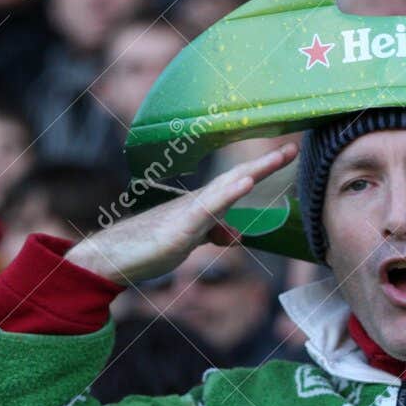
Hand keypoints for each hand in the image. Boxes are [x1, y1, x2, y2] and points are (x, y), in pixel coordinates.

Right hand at [65, 143, 298, 284]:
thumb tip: (238, 233)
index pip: (237, 181)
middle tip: (294, 147)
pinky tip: (245, 184)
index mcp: (201, 204)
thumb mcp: (189, 240)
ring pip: (225, 188)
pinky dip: (229, 196)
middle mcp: (196, 202)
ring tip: (278, 157)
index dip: (263, 168)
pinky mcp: (180, 230)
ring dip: (253, 172)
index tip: (288, 154)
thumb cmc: (148, 247)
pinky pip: (208, 210)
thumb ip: (213, 233)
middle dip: (266, 164)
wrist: (112, 258)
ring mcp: (188, 214)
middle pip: (236, 177)